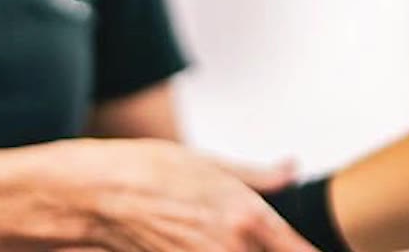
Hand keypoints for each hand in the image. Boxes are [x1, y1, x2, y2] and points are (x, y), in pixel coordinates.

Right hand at [63, 139, 319, 251]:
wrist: (98, 196)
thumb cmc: (151, 173)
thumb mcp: (213, 165)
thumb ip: (261, 177)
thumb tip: (291, 169)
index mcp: (248, 219)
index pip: (300, 251)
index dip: (310, 251)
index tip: (311, 249)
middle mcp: (231, 250)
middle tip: (275, 242)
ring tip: (233, 241)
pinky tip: (212, 245)